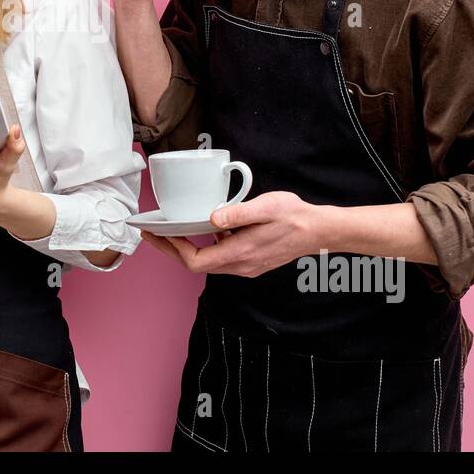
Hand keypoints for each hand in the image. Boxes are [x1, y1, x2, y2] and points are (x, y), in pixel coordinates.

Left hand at [138, 191, 324, 276]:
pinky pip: (221, 259)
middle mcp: (240, 265)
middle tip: (154, 234)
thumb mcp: (265, 207)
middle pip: (196, 265)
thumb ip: (237, 213)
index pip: (195, 261)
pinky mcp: (251, 262)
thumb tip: (212, 217)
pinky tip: (205, 231)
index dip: (172, 249)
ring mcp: (246, 266)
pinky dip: (206, 248)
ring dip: (187, 250)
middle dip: (172, 249)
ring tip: (172, 232)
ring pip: (208, 263)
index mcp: (239, 253)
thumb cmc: (294, 217)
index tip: (158, 234)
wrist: (318, 230)